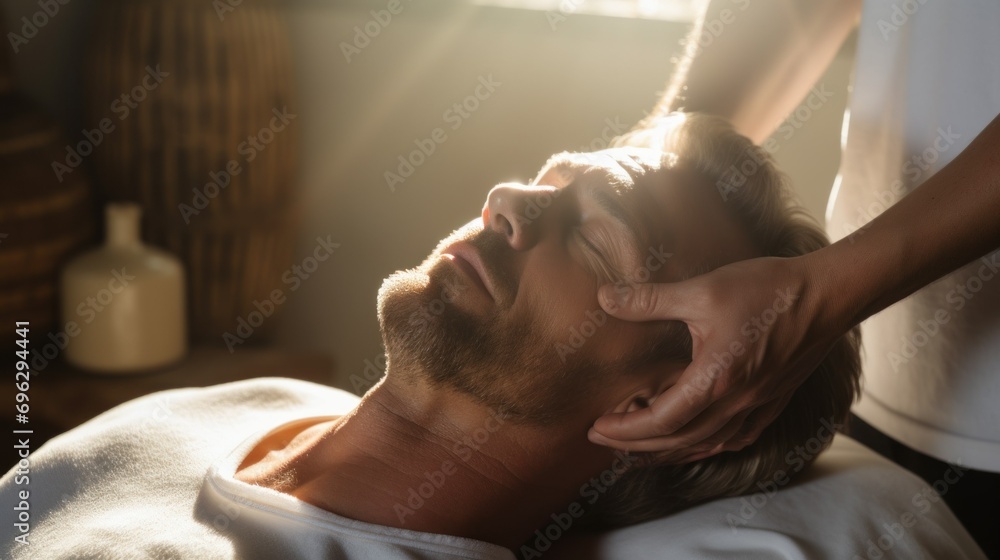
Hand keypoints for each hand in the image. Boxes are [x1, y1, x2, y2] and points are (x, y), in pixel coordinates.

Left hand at [588, 255, 842, 463]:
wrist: (827, 295)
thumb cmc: (766, 290)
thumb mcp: (701, 290)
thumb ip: (649, 299)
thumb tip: (604, 297)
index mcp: (715, 381)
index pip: (660, 421)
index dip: (624, 429)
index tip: (596, 428)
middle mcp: (737, 404)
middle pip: (678, 441)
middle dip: (636, 445)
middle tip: (603, 440)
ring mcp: (757, 407)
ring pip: (705, 445)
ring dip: (667, 450)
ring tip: (638, 447)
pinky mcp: (772, 403)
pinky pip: (733, 439)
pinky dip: (705, 446)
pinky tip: (694, 442)